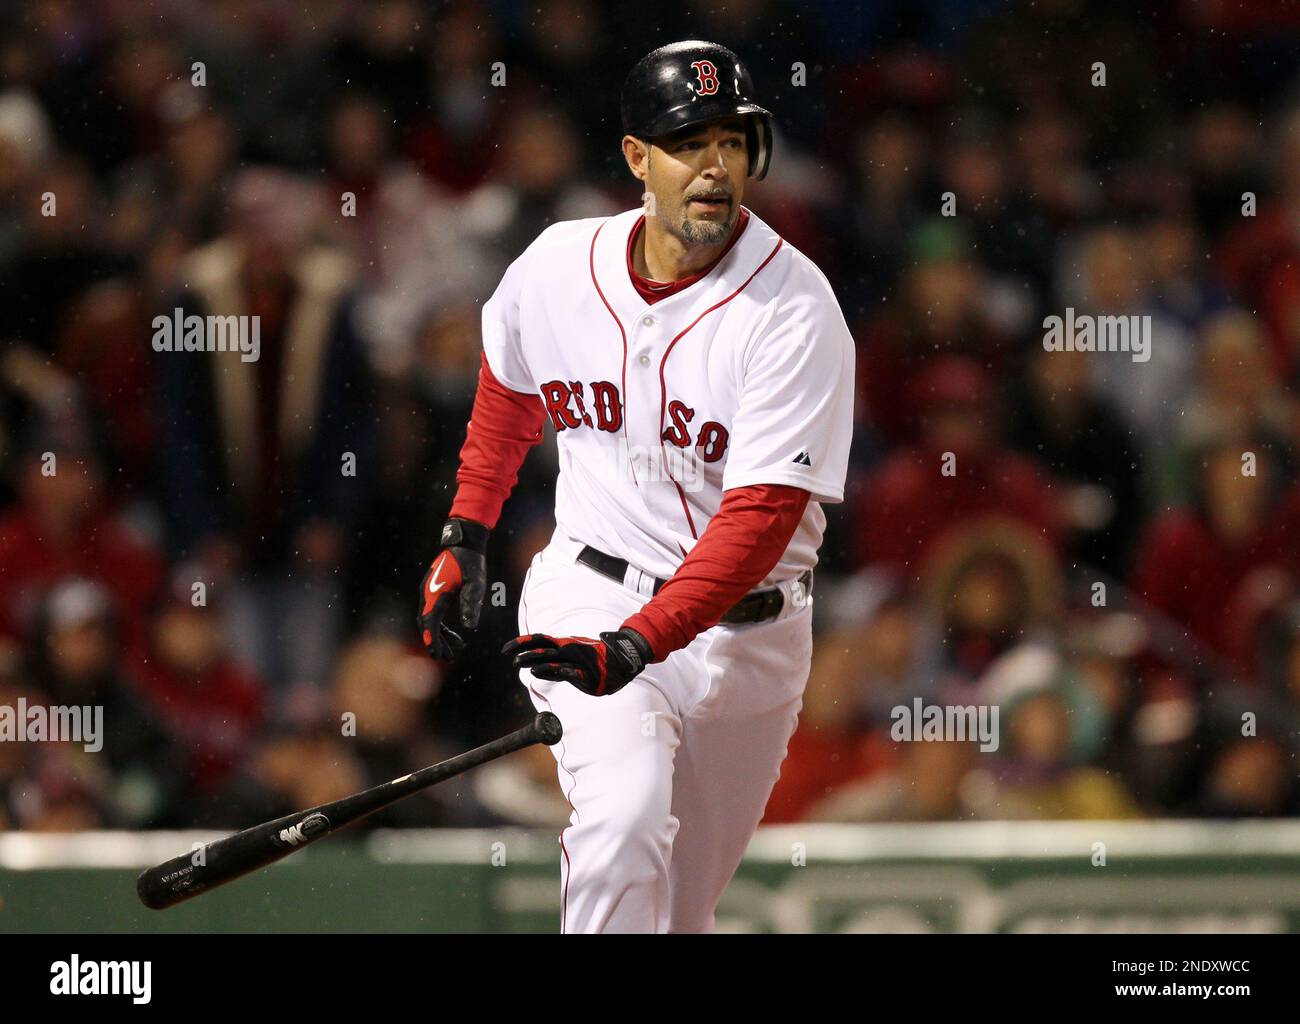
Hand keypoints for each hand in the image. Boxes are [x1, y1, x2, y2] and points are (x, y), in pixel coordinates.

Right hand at [418, 518, 488, 659]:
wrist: (464, 542)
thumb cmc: (470, 562)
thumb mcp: (475, 583)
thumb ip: (471, 603)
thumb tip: (469, 626)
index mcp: (435, 593)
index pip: (430, 622)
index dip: (432, 639)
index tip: (436, 655)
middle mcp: (427, 593)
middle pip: (426, 624)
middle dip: (435, 642)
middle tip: (446, 658)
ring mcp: (429, 592)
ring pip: (429, 620)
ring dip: (439, 636)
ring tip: (452, 651)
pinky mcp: (434, 591)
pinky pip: (434, 613)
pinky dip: (442, 626)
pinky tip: (455, 635)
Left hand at [503, 628, 652, 695]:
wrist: (622, 660)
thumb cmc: (595, 660)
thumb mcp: (572, 660)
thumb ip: (553, 665)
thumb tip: (533, 669)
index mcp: (564, 644)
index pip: (539, 640)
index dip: (521, 643)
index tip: (504, 649)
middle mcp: (569, 650)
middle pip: (544, 650)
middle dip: (527, 654)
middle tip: (511, 660)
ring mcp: (579, 661)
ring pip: (556, 660)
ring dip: (540, 663)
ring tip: (526, 668)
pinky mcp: (588, 674)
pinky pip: (572, 673)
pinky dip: (560, 672)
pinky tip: (549, 674)